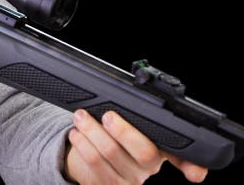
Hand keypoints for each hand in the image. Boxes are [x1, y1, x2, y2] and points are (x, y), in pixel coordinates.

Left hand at [64, 109, 207, 183]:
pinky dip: (82, 144)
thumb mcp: (128, 128)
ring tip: (81, 117)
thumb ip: (136, 117)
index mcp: (159, 151)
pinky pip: (94, 163)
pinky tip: (77, 134)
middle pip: (144, 153)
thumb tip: (132, 95)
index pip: (184, 159)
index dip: (193, 166)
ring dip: (92, 131)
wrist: (87, 162)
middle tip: (108, 115)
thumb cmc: (112, 139)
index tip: (194, 174)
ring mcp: (127, 180)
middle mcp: (147, 169)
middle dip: (124, 131)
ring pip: (112, 155)